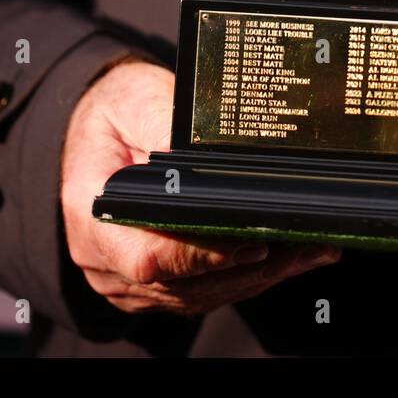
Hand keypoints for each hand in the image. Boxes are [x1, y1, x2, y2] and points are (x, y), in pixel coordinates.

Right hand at [61, 59, 339, 316]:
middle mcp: (102, 257)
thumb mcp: (139, 101)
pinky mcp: (149, 286)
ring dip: (257, 276)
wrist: (99, 126)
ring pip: (199, 295)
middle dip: (248, 266)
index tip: (252, 241)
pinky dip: (247, 277)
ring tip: (307, 249)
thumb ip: (168, 130)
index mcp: (90, 211)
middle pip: (183, 284)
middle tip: (301, 242)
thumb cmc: (118, 110)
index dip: (203, 257)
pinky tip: (290, 257)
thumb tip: (200, 159)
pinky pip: (202, 293)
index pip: (148, 258)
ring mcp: (124, 279)